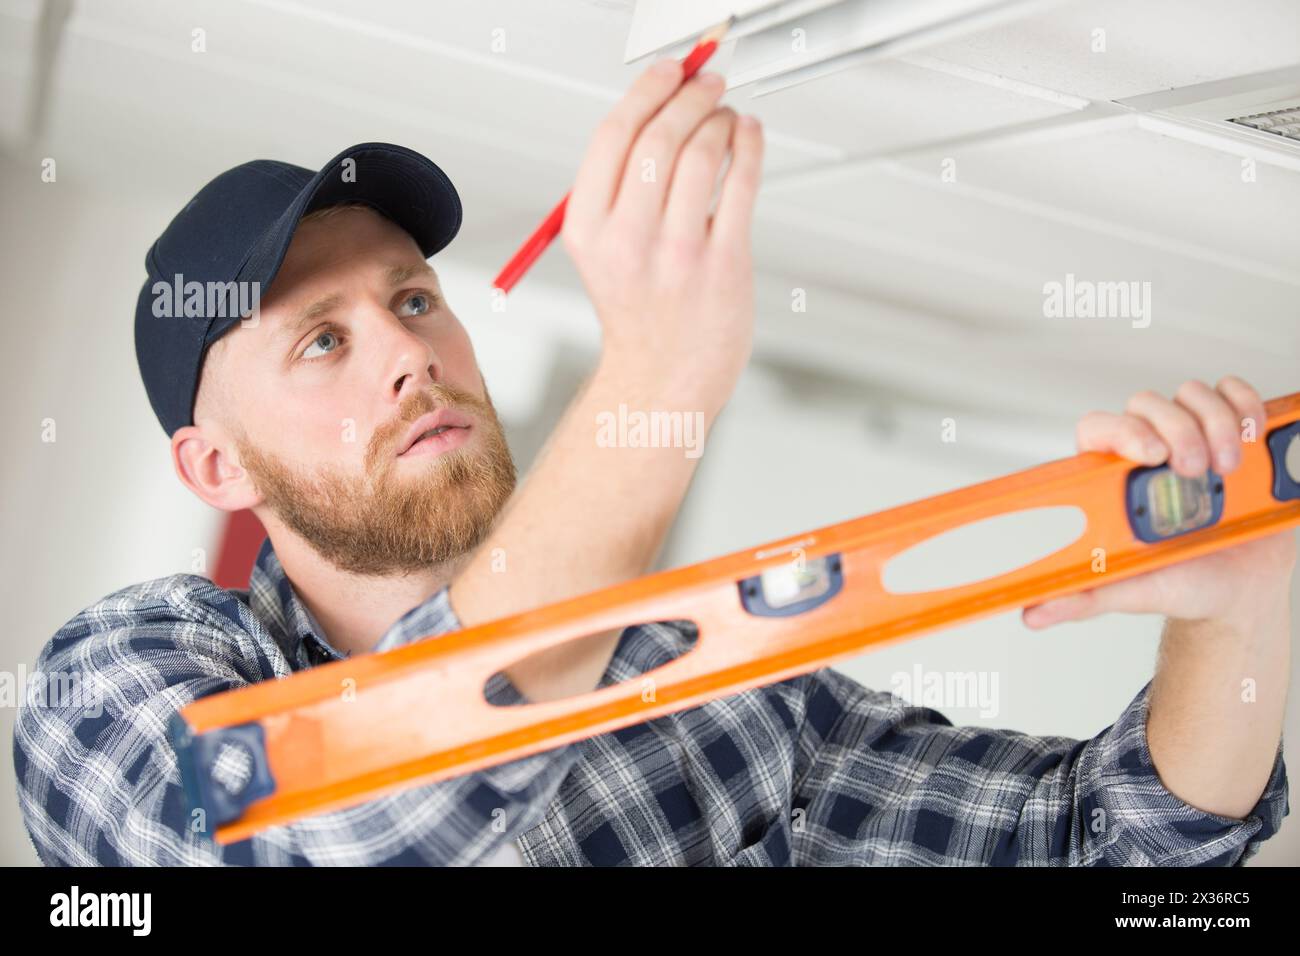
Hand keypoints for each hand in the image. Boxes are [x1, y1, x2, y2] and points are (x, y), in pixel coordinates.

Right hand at [561, 59, 763, 416]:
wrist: (663, 381)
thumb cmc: (640, 311)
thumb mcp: (604, 251)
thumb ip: (621, 189)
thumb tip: (661, 109)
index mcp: (588, 230)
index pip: (613, 136)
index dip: (645, 90)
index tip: (668, 70)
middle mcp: (627, 240)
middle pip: (659, 136)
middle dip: (689, 94)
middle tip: (708, 82)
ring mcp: (677, 253)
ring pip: (702, 152)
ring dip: (721, 118)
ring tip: (727, 115)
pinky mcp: (723, 264)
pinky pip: (741, 183)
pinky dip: (749, 144)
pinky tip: (749, 133)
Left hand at [1024, 376, 1296, 630]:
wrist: (1242, 592)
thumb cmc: (1183, 585)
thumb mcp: (1134, 591)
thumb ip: (1085, 598)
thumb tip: (1032, 613)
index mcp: (1116, 481)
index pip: (1099, 428)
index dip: (1121, 430)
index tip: (1151, 454)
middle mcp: (1151, 453)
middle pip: (1148, 404)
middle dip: (1178, 430)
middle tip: (1197, 470)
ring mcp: (1193, 439)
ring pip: (1192, 395)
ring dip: (1216, 423)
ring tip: (1228, 469)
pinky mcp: (1235, 435)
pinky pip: (1234, 393)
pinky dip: (1246, 404)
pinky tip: (1251, 435)